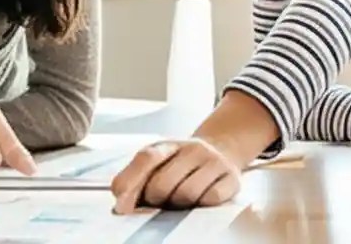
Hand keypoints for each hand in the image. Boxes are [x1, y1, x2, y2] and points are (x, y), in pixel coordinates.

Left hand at [110, 139, 240, 212]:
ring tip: (179, 199)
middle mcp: (191, 149)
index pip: (146, 158)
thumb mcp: (158, 162)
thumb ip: (135, 180)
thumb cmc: (182, 163)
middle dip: (155, 199)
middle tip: (159, 200)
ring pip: (186, 194)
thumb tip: (120, 205)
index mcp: (167, 145)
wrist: (221, 150)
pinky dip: (201, 205)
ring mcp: (213, 161)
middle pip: (163, 183)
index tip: (119, 200)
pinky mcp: (231, 178)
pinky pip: (211, 199)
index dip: (130, 180)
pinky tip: (200, 199)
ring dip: (178, 204)